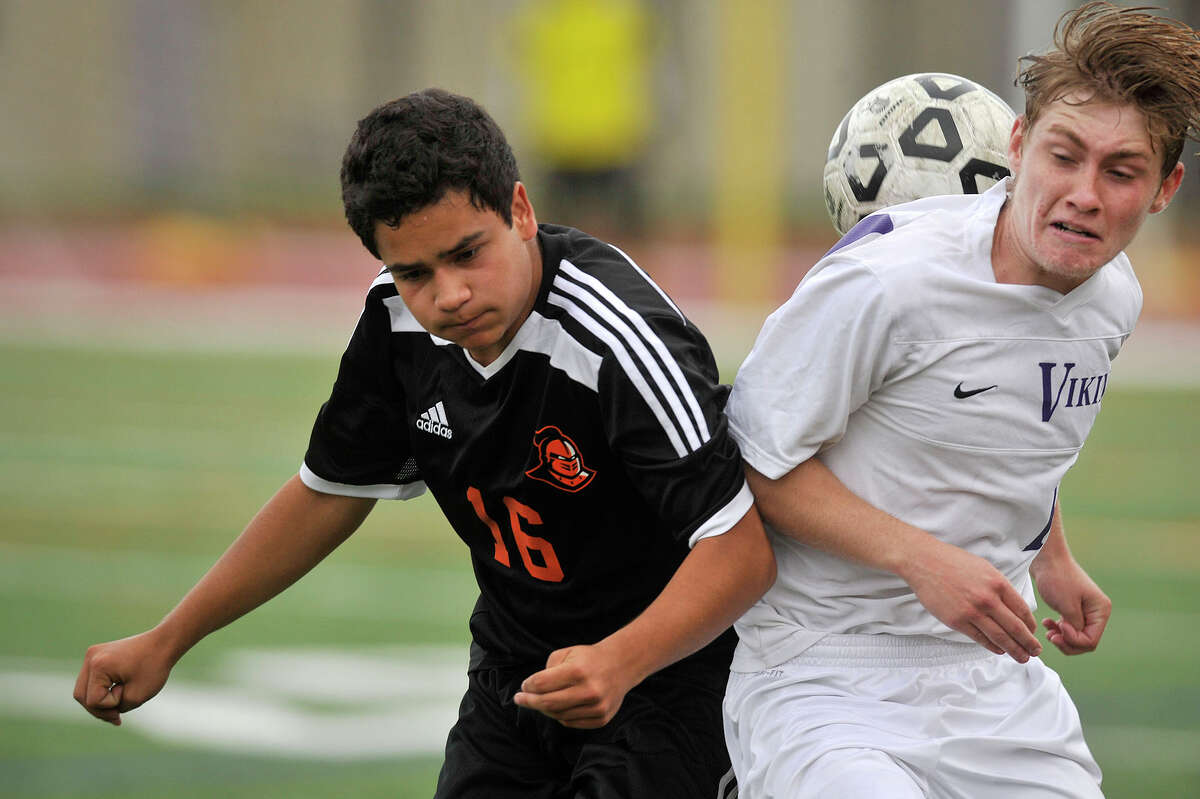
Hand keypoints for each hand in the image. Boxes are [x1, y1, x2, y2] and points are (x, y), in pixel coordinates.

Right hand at [73, 630, 174, 724]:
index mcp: (99, 665)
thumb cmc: (154, 668)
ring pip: (83, 690)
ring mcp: (92, 654)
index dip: (112, 704)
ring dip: (99, 701)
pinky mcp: (97, 655)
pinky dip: (101, 691)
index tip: (130, 691)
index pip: (94, 700)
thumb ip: (113, 709)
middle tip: (118, 714)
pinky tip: (115, 696)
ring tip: (118, 705)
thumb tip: (99, 709)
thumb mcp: (136, 698)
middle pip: (81, 696)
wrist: (164, 643)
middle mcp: (91, 657)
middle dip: (99, 709)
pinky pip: (90, 681)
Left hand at [513, 643, 634, 728]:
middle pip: (547, 703)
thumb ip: (548, 669)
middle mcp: (588, 691)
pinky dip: (560, 715)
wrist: (621, 665)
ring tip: (540, 700)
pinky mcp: (601, 718)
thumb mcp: (567, 653)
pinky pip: (570, 722)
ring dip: (545, 709)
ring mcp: (596, 707)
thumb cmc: (589, 658)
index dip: (528, 686)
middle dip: (529, 701)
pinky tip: (558, 706)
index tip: (523, 686)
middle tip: (519, 699)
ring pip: (558, 715)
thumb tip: (533, 690)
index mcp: (578, 671)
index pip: (541, 684)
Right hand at [900, 539, 1041, 661]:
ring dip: (1014, 650)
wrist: (924, 562)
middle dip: (1028, 643)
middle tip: (1035, 652)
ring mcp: (972, 611)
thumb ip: (999, 587)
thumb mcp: (984, 568)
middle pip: (1015, 628)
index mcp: (998, 583)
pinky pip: (980, 638)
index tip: (1033, 633)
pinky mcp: (957, 621)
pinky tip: (999, 650)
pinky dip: (992, 647)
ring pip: (999, 637)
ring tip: (1022, 657)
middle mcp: (988, 599)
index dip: (1030, 625)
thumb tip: (1013, 607)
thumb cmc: (953, 562)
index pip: (1022, 610)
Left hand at [1033, 558, 1110, 654]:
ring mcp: (1085, 610)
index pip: (1091, 640)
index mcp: (1100, 611)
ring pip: (1076, 636)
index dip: (1074, 640)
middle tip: (1051, 637)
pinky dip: (1058, 629)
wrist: (1046, 559)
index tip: (1059, 628)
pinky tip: (1047, 623)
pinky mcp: (1073, 608)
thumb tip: (1078, 640)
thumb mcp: (1067, 606)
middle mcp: (1096, 612)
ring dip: (1062, 637)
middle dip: (1067, 642)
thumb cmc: (1057, 579)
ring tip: (1048, 632)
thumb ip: (1075, 627)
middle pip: (1085, 641)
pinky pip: (1069, 627)